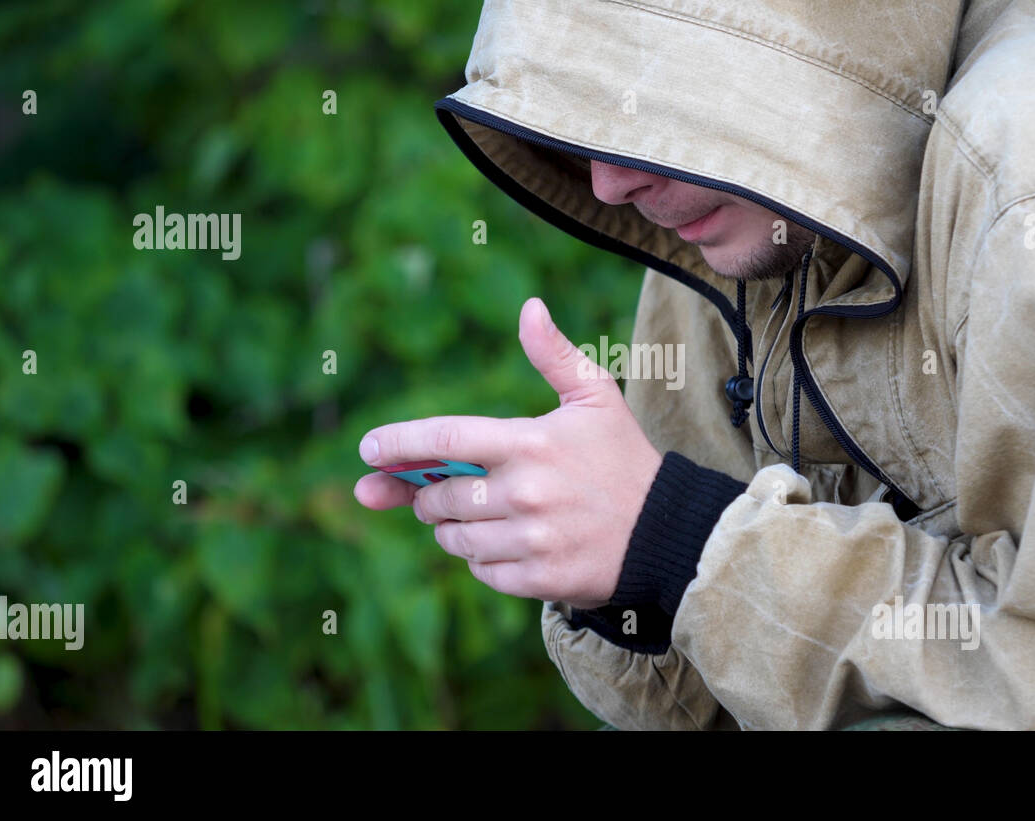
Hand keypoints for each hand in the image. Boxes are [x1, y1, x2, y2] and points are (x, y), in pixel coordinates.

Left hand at [353, 297, 663, 609]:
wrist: (667, 530)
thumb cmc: (623, 458)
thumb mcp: (597, 397)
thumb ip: (554, 354)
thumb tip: (529, 307)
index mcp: (529, 442)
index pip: (444, 439)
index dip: (398, 444)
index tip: (367, 450)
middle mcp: (525, 491)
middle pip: (438, 497)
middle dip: (430, 495)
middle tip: (443, 493)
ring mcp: (531, 539)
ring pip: (454, 538)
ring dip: (454, 530)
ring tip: (483, 518)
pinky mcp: (538, 579)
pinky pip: (481, 571)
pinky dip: (483, 560)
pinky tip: (510, 545)